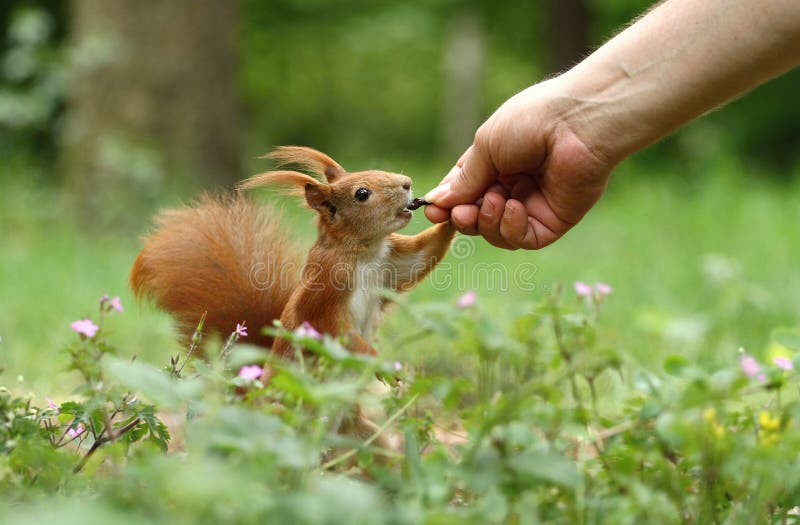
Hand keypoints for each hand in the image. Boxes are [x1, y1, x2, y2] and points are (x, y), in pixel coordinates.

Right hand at [424, 79, 614, 249]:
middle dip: (464, 218)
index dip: (447, 204)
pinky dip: (511, 228)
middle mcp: (512, 186)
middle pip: (477, 217)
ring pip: (496, 233)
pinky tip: (513, 207)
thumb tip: (437, 202)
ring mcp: (533, 206)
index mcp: (495, 163)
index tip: (432, 211)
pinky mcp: (553, 222)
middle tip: (460, 213)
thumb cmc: (531, 121)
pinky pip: (522, 239)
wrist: (576, 124)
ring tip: (494, 199)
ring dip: (487, 222)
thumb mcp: (486, 147)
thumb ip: (464, 179)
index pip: (463, 192)